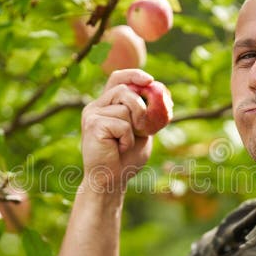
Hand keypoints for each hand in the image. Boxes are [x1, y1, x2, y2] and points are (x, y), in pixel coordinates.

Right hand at [80, 69, 160, 192]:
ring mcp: (92, 114)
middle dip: (141, 107)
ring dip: (134, 128)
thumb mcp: (142, 131)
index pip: (117, 78)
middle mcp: (96, 106)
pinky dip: (127, 138)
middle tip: (142, 128)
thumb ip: (147, 113)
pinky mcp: (93, 124)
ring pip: (125, 107)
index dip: (133, 74)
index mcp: (106, 105)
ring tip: (124, 143)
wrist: (111, 181)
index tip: (150, 80)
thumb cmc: (126, 159)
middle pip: (124, 89)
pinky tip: (118, 149)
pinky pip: (122, 123)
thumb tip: (163, 95)